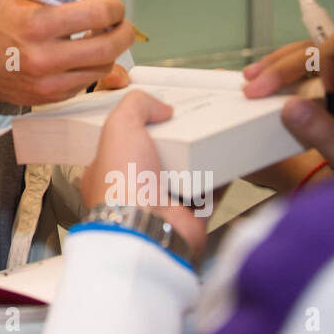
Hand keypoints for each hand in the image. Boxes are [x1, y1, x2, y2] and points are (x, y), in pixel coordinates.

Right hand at [0, 0, 134, 113]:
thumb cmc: (4, 23)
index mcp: (37, 23)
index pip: (96, 15)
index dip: (115, 9)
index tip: (115, 8)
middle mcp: (44, 56)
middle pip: (107, 47)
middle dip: (124, 33)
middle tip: (122, 26)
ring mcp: (49, 82)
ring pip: (103, 67)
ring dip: (110, 51)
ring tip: (99, 40)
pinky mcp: (53, 97)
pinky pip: (89, 81)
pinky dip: (92, 67)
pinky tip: (81, 57)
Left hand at [77, 90, 205, 260]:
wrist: (146, 228)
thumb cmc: (122, 184)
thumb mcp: (119, 127)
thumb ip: (136, 105)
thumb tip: (161, 107)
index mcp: (106, 172)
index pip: (120, 144)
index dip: (136, 128)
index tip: (156, 114)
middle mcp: (133, 191)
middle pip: (158, 157)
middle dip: (173, 142)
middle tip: (188, 122)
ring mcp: (162, 205)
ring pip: (186, 174)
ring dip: (198, 158)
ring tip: (209, 135)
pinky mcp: (190, 216)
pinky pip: (211, 192)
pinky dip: (221, 178)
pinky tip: (228, 159)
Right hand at [243, 33, 333, 176]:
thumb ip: (326, 134)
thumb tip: (289, 108)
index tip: (326, 86)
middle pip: (326, 47)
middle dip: (290, 63)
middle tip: (257, 84)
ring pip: (313, 55)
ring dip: (281, 65)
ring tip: (251, 80)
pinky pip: (310, 71)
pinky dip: (285, 75)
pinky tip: (263, 84)